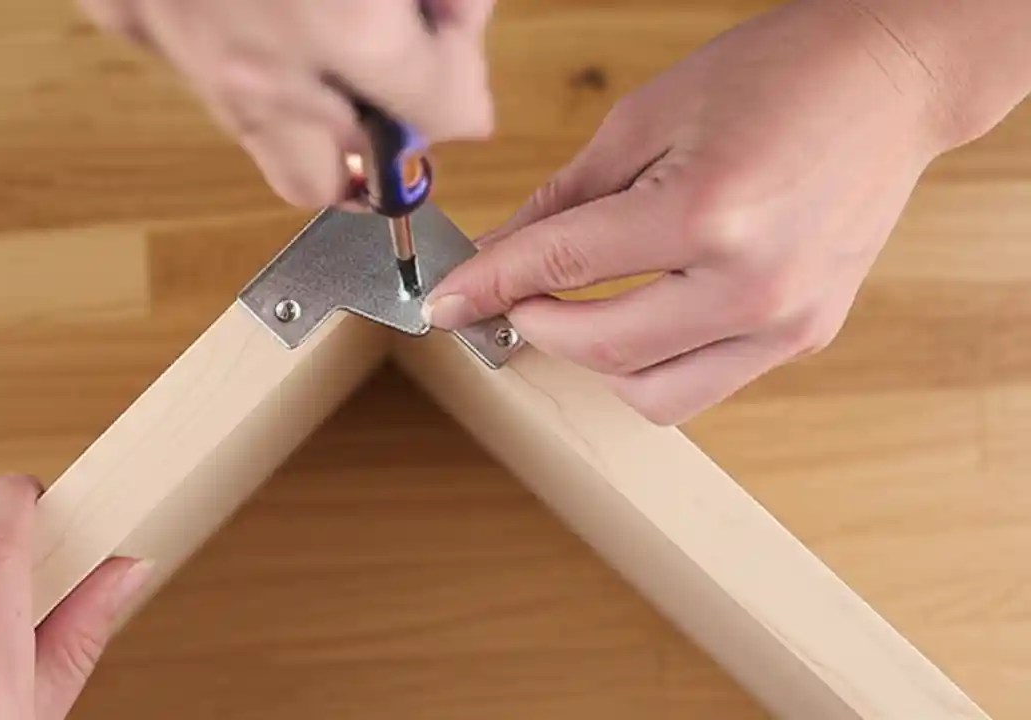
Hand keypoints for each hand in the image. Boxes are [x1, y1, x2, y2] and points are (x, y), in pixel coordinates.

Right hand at [79, 0, 494, 206]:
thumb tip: (456, 18)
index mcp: (344, 26)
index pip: (444, 115)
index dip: (462, 81)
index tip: (453, 43)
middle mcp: (254, 65)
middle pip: (333, 179)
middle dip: (376, 142)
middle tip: (393, 77)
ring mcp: (177, 45)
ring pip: (257, 137)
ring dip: (304, 109)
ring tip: (321, 29)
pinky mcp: (121, 10)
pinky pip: (187, 67)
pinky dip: (227, 46)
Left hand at [423, 0, 959, 424]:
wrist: (893, 81)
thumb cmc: (779, 75)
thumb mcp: (646, 119)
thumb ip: (564, 200)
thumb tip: (499, 254)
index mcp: (705, 214)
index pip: (562, 268)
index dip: (489, 287)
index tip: (446, 302)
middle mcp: (751, 284)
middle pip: (600, 350)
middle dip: (535, 325)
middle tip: (511, 294)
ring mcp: (788, 321)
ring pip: (651, 394)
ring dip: (596, 358)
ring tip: (580, 306)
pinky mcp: (807, 336)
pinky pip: (703, 380)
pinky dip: (655, 359)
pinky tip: (645, 309)